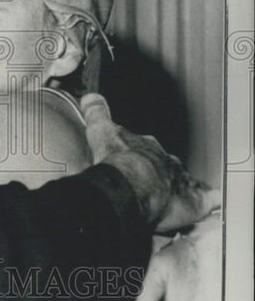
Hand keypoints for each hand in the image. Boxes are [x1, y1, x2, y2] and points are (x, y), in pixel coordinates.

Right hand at [81, 94, 219, 230]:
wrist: (131, 187)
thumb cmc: (117, 163)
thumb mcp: (101, 132)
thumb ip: (97, 113)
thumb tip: (90, 97)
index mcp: (145, 148)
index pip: (145, 147)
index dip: (140, 154)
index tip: (136, 158)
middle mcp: (165, 162)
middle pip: (166, 164)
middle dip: (160, 171)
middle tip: (151, 182)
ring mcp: (180, 182)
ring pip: (184, 181)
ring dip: (180, 187)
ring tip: (173, 197)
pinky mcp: (193, 202)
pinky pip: (207, 199)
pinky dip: (208, 200)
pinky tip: (209, 202)